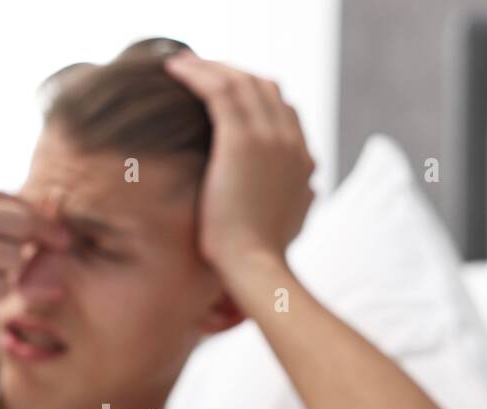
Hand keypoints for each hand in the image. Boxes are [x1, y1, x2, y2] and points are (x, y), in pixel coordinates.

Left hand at [164, 52, 314, 278]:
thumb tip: (310, 187)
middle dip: (230, 72)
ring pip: (240, 81)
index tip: (222, 92)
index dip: (252, 92)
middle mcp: (290, 140)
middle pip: (262, 86)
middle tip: (198, 70)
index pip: (281, 107)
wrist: (254, 265)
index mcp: (302, 157)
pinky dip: (197, 73)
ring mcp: (269, 137)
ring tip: (182, 64)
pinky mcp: (241, 139)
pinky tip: (175, 69)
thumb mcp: (292, 220)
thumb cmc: (262, 256)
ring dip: (210, 67)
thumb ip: (300, 196)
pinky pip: (218, 90)